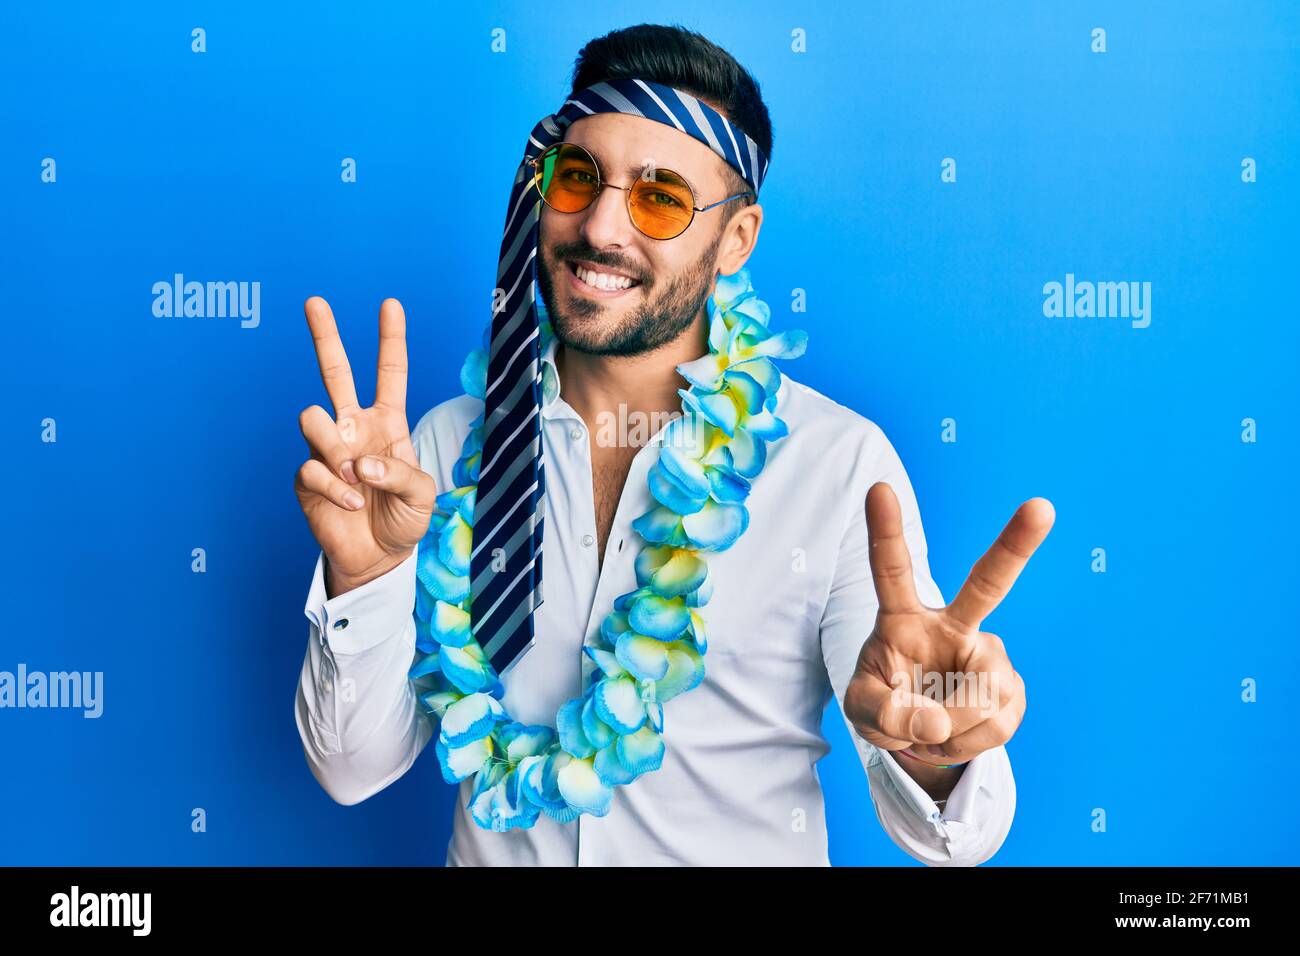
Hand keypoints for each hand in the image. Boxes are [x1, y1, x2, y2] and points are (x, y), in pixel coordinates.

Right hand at [294, 296, 436, 596]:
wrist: (378, 557)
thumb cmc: (403, 519)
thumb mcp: (421, 496)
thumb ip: (398, 473)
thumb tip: (361, 464)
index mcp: (386, 422)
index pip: (389, 373)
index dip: (390, 339)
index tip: (390, 304)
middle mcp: (353, 427)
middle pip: (334, 372)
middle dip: (324, 336)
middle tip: (315, 301)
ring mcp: (328, 449)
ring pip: (313, 418)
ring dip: (336, 449)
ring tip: (358, 480)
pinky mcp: (308, 477)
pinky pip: (312, 467)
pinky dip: (336, 488)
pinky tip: (352, 504)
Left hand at [844, 482, 1053, 767]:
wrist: (923, 732)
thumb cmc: (885, 701)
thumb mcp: (863, 710)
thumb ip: (882, 712)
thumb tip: (935, 720)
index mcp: (903, 615)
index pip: (891, 569)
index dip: (886, 531)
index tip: (879, 490)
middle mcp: (953, 624)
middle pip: (987, 584)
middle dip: (1016, 545)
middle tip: (1042, 507)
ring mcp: (988, 655)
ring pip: (978, 696)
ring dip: (946, 728)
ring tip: (930, 724)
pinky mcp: (1012, 691)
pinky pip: (992, 726)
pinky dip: (963, 744)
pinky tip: (952, 733)